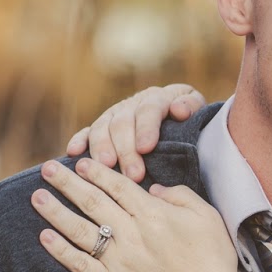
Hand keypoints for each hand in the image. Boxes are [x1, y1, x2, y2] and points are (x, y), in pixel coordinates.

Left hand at [32, 157, 238, 271]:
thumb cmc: (213, 259)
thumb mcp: (207, 216)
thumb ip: (180, 196)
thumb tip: (154, 189)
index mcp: (152, 214)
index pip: (117, 186)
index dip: (96, 172)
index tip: (80, 162)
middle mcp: (130, 233)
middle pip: (91, 202)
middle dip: (67, 183)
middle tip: (47, 169)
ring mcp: (118, 260)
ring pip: (79, 230)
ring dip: (55, 212)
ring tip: (37, 197)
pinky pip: (80, 265)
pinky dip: (60, 252)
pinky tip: (44, 238)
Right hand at [66, 83, 204, 181]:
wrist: (179, 116)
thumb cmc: (191, 120)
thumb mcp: (198, 110)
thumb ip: (191, 106)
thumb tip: (179, 109)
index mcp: (157, 98)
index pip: (150, 110)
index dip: (147, 128)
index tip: (146, 148)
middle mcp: (132, 104)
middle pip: (123, 123)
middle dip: (126, 149)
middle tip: (132, 173)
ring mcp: (114, 115)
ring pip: (102, 127)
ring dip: (102, 147)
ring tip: (105, 166)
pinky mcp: (102, 127)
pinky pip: (87, 131)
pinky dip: (79, 140)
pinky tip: (73, 152)